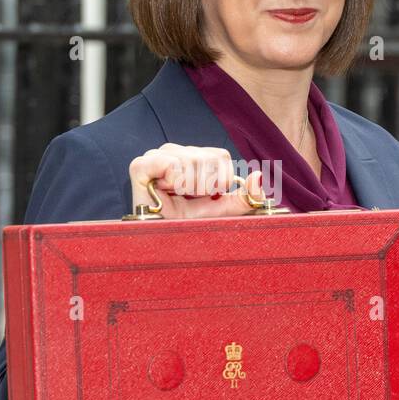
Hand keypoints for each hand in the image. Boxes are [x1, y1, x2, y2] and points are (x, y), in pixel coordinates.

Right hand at [127, 144, 265, 218]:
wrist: (160, 247)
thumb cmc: (186, 226)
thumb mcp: (220, 212)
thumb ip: (242, 198)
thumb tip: (258, 178)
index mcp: (192, 158)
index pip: (221, 156)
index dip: (223, 180)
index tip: (208, 197)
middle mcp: (173, 152)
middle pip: (210, 158)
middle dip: (207, 186)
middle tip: (190, 199)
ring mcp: (155, 156)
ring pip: (194, 160)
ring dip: (192, 187)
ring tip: (177, 198)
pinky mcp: (140, 166)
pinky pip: (172, 164)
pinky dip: (176, 182)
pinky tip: (167, 192)